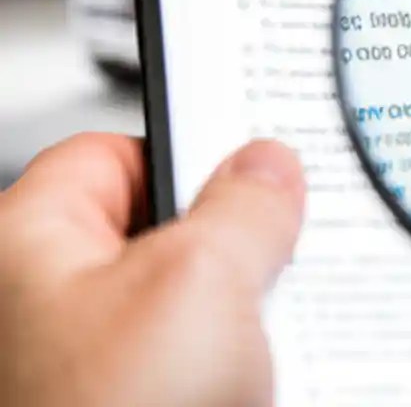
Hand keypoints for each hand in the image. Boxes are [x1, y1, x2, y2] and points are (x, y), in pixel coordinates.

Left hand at [0, 134, 304, 406]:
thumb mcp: (201, 281)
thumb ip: (242, 204)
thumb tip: (266, 169)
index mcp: (25, 243)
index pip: (111, 153)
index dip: (189, 148)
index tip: (255, 160)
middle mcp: (44, 306)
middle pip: (165, 235)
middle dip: (234, 250)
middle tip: (266, 270)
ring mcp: (83, 367)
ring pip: (194, 310)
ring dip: (245, 324)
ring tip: (259, 354)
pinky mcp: (130, 406)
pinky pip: (201, 367)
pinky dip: (238, 374)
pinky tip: (257, 392)